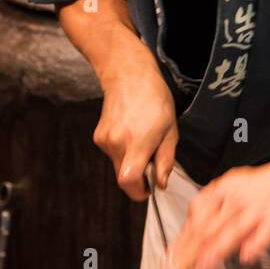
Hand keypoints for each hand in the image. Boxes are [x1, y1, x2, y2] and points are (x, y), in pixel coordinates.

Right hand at [93, 65, 177, 201]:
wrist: (129, 76)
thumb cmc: (154, 99)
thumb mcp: (171, 130)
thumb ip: (166, 160)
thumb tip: (161, 183)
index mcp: (138, 141)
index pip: (129, 181)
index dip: (139, 192)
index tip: (149, 189)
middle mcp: (117, 142)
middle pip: (124, 178)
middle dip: (138, 177)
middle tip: (152, 161)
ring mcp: (105, 140)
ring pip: (118, 166)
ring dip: (131, 162)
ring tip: (142, 140)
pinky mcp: (98, 137)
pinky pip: (112, 154)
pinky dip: (123, 151)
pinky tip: (131, 133)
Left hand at [163, 157, 269, 268]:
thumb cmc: (263, 189)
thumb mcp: (232, 192)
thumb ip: (213, 216)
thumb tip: (194, 244)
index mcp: (221, 193)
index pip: (194, 221)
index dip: (179, 245)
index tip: (168, 266)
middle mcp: (234, 201)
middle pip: (206, 230)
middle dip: (188, 256)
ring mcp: (255, 210)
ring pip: (231, 231)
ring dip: (215, 250)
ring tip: (200, 267)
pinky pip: (263, 233)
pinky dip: (254, 245)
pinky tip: (245, 258)